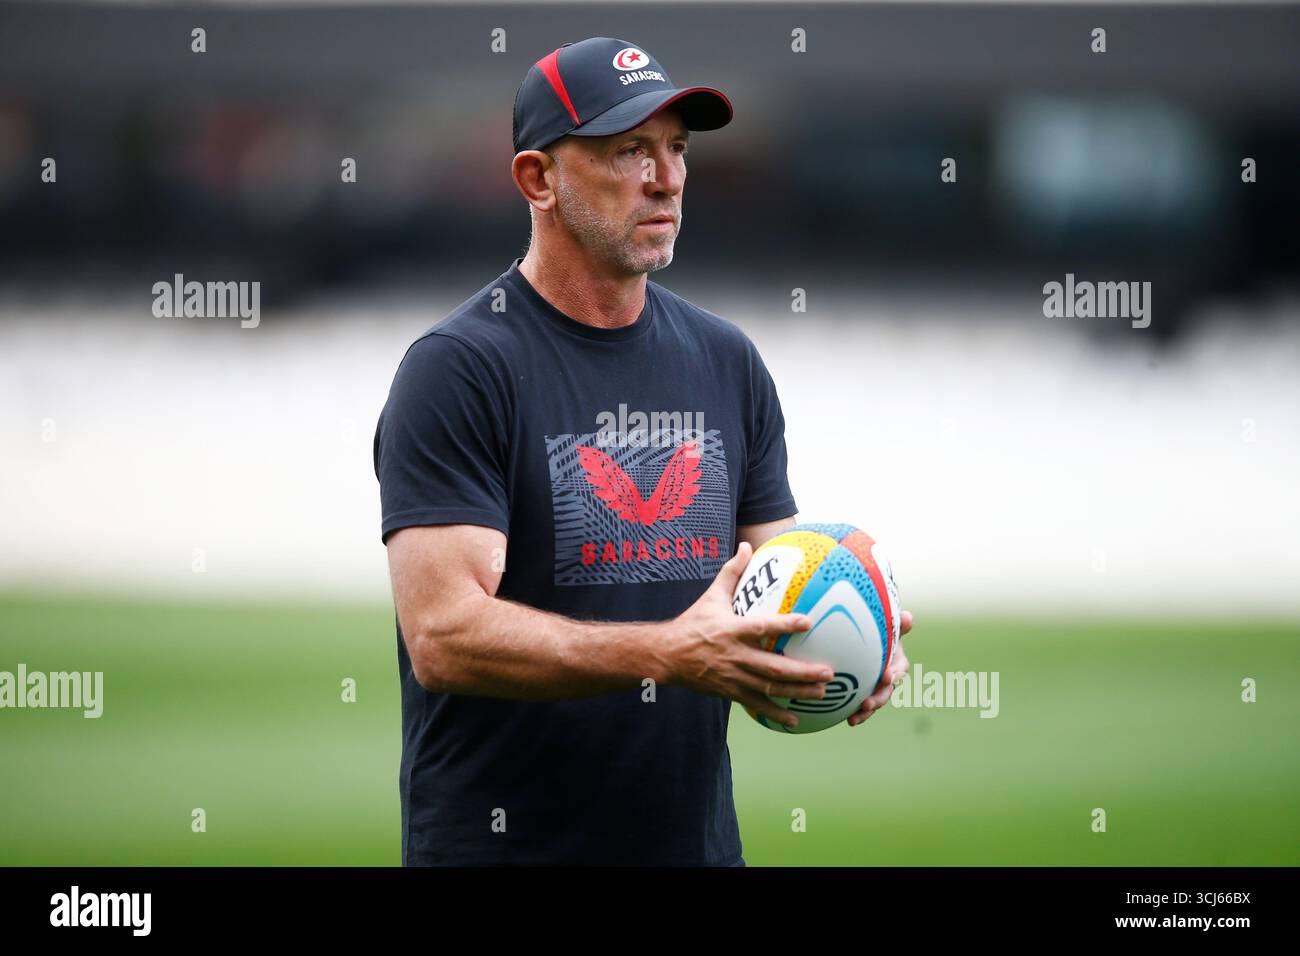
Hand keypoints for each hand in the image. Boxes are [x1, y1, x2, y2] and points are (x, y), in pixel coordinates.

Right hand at [664, 541, 831, 729]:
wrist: (667, 656)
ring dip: (797, 693)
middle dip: (802, 673)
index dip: (784, 625)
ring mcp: (733, 677)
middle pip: (772, 668)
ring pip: (769, 689)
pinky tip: (795, 720)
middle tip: (828, 672)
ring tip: (822, 694)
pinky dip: (776, 714)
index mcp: (731, 630)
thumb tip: (748, 546)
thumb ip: (731, 572)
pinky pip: (756, 705)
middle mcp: (734, 656)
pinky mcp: (730, 692)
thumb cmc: (693, 623)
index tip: (808, 622)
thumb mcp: (711, 597)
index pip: (761, 627)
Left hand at [847, 610, 912, 726]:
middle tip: (867, 703)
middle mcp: (886, 677)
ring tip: (854, 718)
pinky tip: (845, 720)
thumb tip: (909, 618)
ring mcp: (874, 687)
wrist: (858, 638)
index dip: (895, 673)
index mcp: (895, 660)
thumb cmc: (875, 629)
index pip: (899, 668)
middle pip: (886, 691)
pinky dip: (855, 713)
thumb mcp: (885, 625)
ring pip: (873, 702)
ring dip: (866, 712)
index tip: (886, 677)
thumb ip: (896, 624)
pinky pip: (858, 706)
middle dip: (878, 699)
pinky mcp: (860, 694)